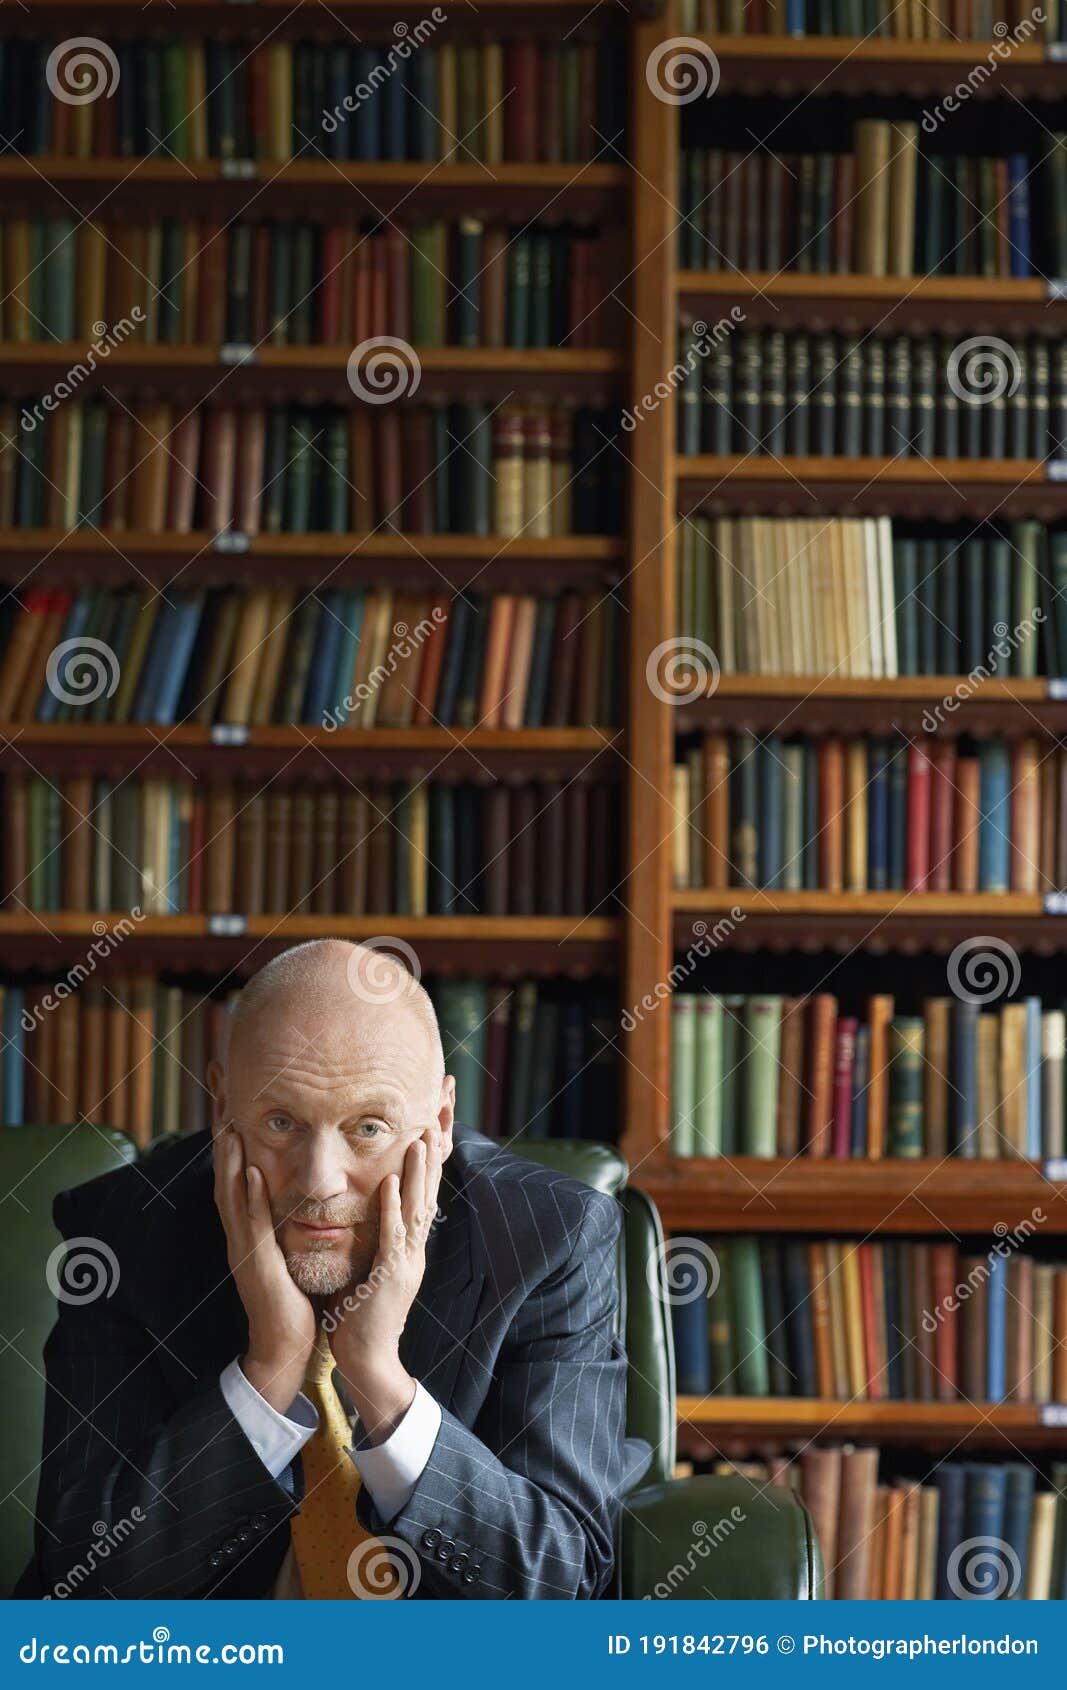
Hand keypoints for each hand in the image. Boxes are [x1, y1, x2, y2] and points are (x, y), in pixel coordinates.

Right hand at [213, 1125, 316, 1414]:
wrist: (285, 1349)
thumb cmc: (292, 1302)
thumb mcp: (286, 1254)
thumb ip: (284, 1226)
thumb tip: (295, 1198)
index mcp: (247, 1233)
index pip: (234, 1178)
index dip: (230, 1143)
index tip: (230, 1106)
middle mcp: (239, 1237)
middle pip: (224, 1178)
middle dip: (221, 1140)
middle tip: (218, 1100)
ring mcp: (245, 1250)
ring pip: (231, 1196)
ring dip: (228, 1159)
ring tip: (226, 1123)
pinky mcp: (258, 1265)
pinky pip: (253, 1225)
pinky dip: (249, 1197)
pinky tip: (248, 1172)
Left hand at [327, 1127, 443, 1443]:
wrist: (368, 1361)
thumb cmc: (361, 1318)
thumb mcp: (369, 1272)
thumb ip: (370, 1245)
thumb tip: (358, 1220)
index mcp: (408, 1250)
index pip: (419, 1199)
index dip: (425, 1168)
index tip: (427, 1135)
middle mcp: (413, 1251)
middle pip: (426, 1196)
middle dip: (430, 1159)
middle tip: (433, 1121)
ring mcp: (406, 1263)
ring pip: (415, 1209)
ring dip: (417, 1173)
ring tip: (420, 1139)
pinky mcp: (390, 1276)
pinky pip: (392, 1235)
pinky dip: (391, 1207)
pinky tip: (389, 1182)